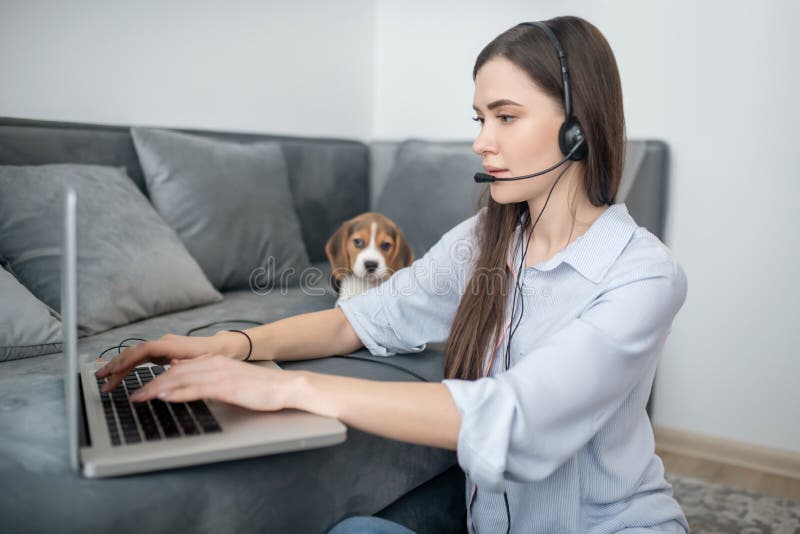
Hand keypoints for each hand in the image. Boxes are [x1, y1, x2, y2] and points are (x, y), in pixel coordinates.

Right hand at [95, 331, 247, 392]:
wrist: (222, 348)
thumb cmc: (215, 355)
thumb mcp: (204, 362)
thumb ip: (187, 365)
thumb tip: (170, 367)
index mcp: (173, 345)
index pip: (145, 349)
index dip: (128, 359)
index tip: (115, 370)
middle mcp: (164, 343)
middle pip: (134, 352)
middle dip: (115, 365)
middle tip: (100, 379)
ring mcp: (161, 346)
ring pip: (134, 355)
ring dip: (118, 366)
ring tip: (103, 380)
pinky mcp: (161, 352)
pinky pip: (139, 358)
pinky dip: (127, 366)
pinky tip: (117, 376)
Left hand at [129, 355, 296, 411]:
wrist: (284, 387)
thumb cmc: (260, 388)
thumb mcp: (231, 378)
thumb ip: (209, 376)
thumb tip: (187, 375)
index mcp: (214, 362)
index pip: (179, 369)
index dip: (157, 378)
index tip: (142, 387)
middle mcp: (213, 364)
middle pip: (174, 372)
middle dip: (150, 383)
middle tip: (132, 394)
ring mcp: (219, 375)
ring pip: (180, 379)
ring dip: (157, 389)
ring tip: (139, 398)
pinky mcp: (225, 386)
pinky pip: (195, 389)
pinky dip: (176, 392)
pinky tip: (163, 397)